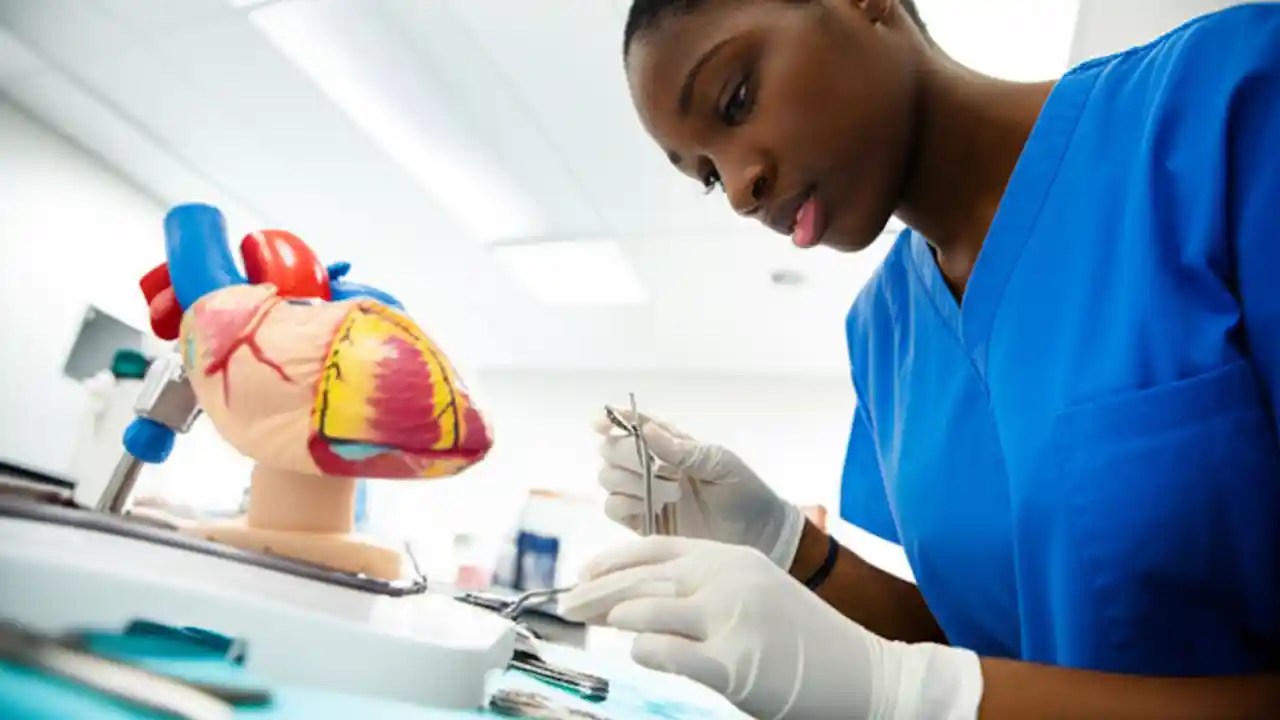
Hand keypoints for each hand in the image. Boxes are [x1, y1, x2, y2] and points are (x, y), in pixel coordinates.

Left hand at [559, 537, 982, 719]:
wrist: (865, 673)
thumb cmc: (803, 638)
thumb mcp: (755, 590)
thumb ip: (705, 586)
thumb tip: (639, 597)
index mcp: (733, 557)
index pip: (656, 547)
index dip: (612, 560)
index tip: (584, 572)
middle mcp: (729, 580)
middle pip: (643, 579)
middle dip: (597, 592)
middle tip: (572, 605)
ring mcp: (732, 621)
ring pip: (647, 613)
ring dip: (615, 620)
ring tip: (595, 626)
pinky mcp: (736, 665)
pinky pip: (668, 654)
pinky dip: (644, 652)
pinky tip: (636, 653)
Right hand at [594, 410, 804, 568]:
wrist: (759, 537)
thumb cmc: (745, 493)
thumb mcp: (721, 464)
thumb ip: (684, 450)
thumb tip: (648, 429)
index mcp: (671, 444)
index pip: (633, 425)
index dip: (613, 419)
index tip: (600, 421)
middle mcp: (651, 466)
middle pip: (610, 451)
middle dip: (625, 455)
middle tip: (660, 470)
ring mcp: (644, 495)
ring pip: (607, 479)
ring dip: (631, 482)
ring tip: (671, 493)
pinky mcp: (642, 523)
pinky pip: (613, 509)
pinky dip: (623, 505)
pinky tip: (652, 508)